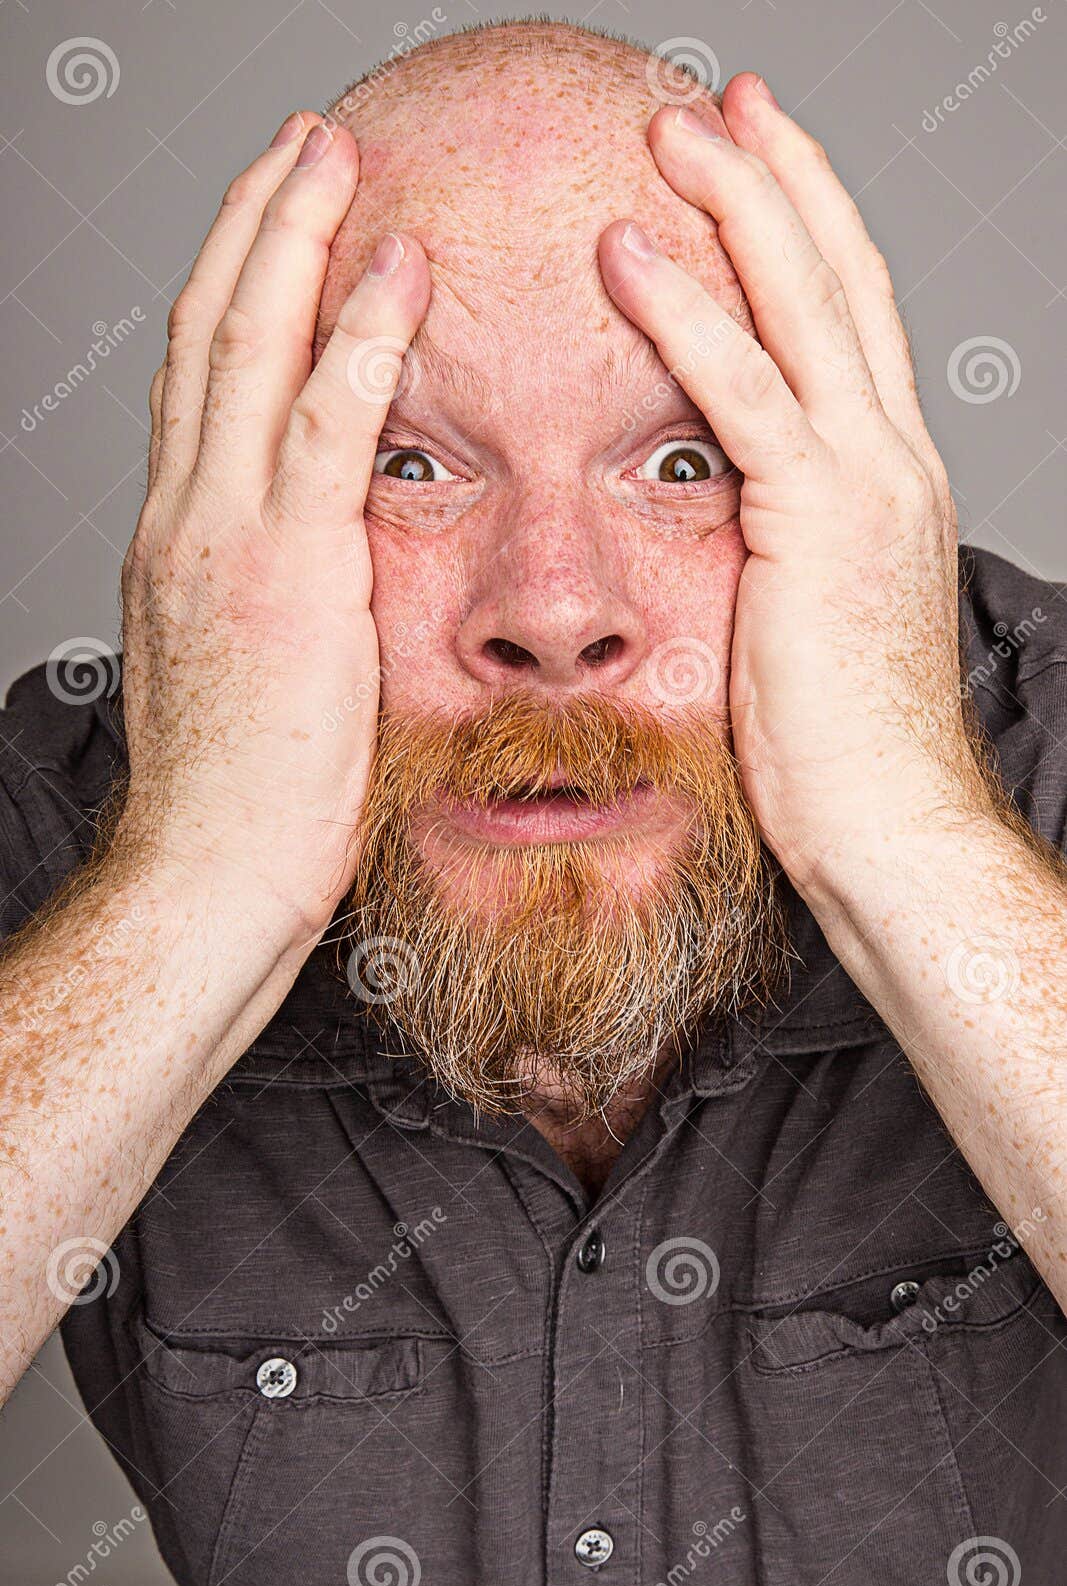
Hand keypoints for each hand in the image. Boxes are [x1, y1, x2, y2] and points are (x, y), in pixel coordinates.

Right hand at [117, 114, 428, 940]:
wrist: (207, 874)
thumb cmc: (240, 799)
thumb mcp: (246, 676)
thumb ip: (273, 604)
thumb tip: (320, 584)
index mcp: (179, 540)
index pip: (200, 382)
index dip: (235, 289)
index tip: (276, 228)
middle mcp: (186, 517)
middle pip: (208, 331)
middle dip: (254, 225)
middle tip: (303, 145)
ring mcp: (224, 537)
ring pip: (246, 348)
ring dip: (294, 237)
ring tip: (338, 157)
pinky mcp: (284, 573)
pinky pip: (326, 427)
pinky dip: (360, 338)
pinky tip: (401, 271)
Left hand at [598, 74, 982, 893]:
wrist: (888, 828)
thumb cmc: (838, 757)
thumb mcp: (801, 628)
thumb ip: (771, 557)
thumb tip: (721, 540)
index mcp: (883, 487)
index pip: (846, 330)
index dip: (804, 240)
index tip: (755, 170)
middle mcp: (890, 462)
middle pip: (839, 283)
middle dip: (781, 181)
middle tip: (723, 102)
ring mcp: (865, 483)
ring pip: (804, 306)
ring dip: (738, 205)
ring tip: (674, 130)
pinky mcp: (819, 521)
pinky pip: (743, 391)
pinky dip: (685, 313)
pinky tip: (626, 252)